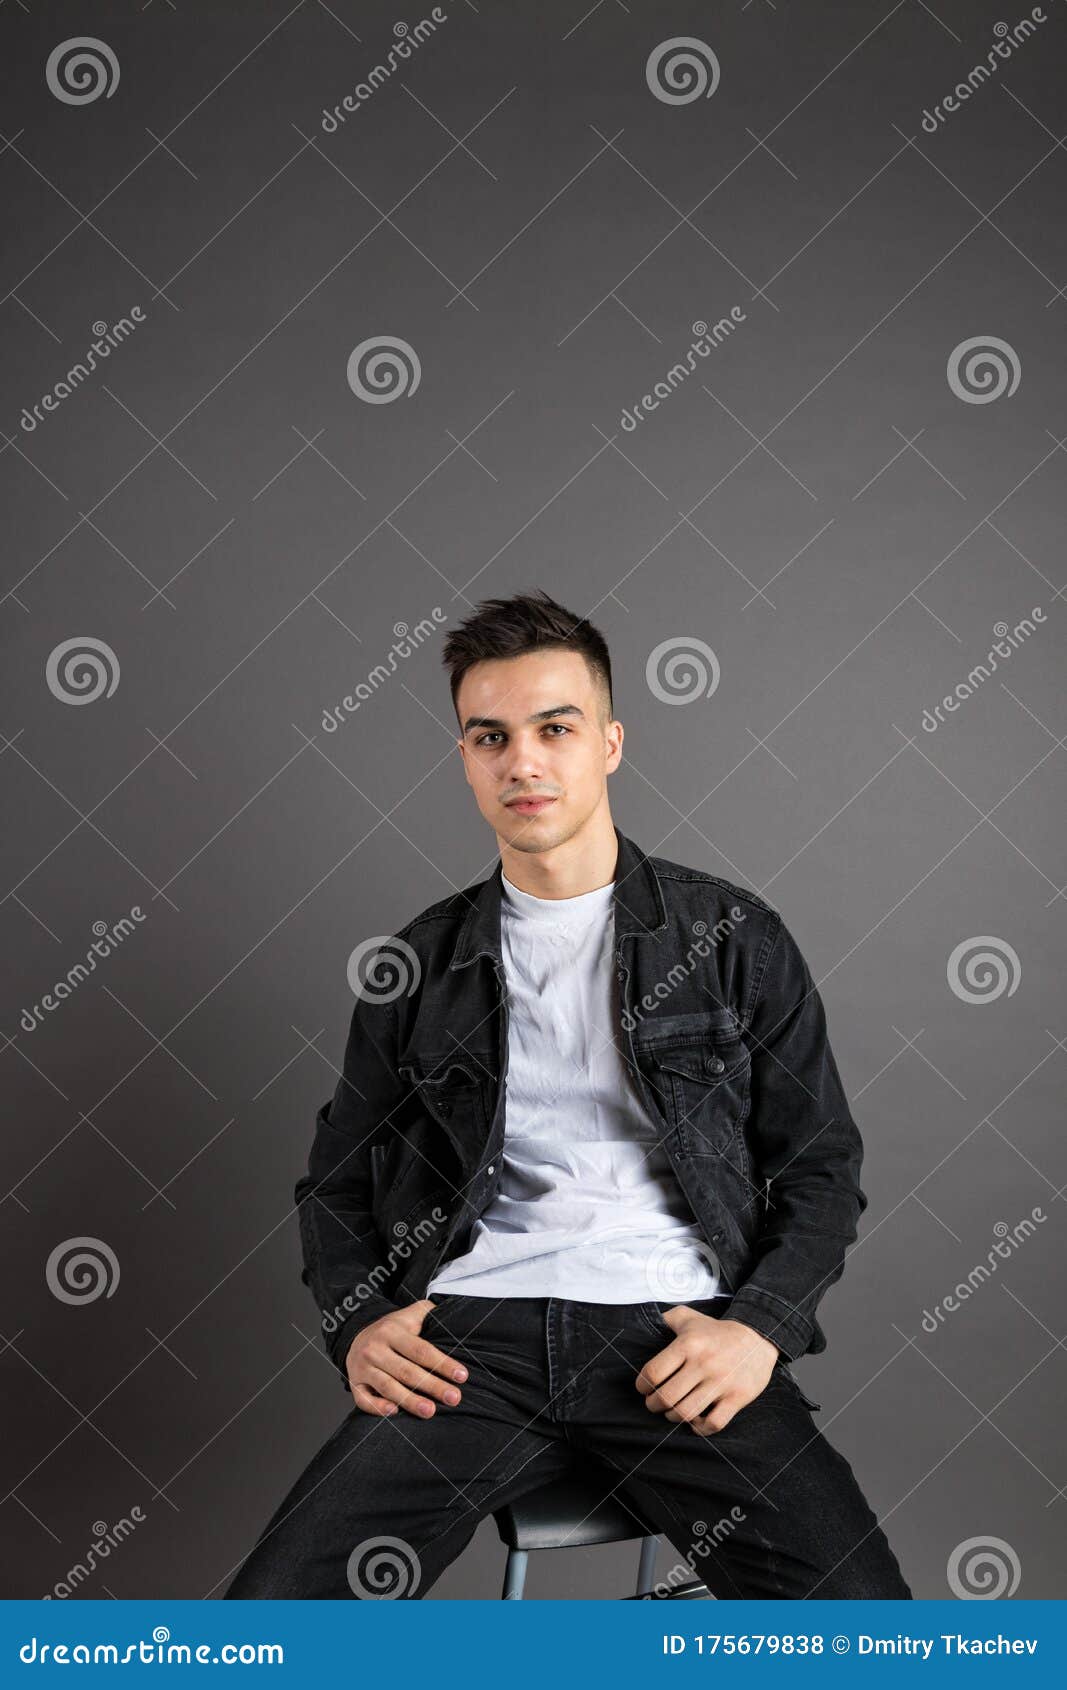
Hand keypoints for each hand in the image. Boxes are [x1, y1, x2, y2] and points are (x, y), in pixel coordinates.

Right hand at [345, 1299, 467, 1418]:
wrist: (356, 1334)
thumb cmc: (392, 1329)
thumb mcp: (409, 1314)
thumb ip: (429, 1312)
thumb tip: (454, 1315)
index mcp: (391, 1332)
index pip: (421, 1350)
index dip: (442, 1363)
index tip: (462, 1376)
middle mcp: (375, 1350)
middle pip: (407, 1371)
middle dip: (433, 1386)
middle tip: (454, 1398)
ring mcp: (363, 1368)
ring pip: (388, 1387)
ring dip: (410, 1400)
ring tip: (430, 1411)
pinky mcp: (355, 1385)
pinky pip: (364, 1400)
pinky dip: (378, 1407)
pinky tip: (395, 1413)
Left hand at [636, 1310, 778, 1435]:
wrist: (758, 1337)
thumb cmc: (718, 1331)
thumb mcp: (690, 1317)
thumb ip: (667, 1318)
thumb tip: (647, 1323)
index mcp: (688, 1344)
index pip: (653, 1372)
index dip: (642, 1385)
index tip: (643, 1388)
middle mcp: (703, 1364)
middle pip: (666, 1397)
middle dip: (654, 1405)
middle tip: (654, 1403)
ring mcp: (721, 1382)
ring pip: (686, 1413)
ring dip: (673, 1417)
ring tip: (671, 1412)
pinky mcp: (737, 1398)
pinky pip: (714, 1424)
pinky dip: (701, 1428)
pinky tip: (696, 1421)